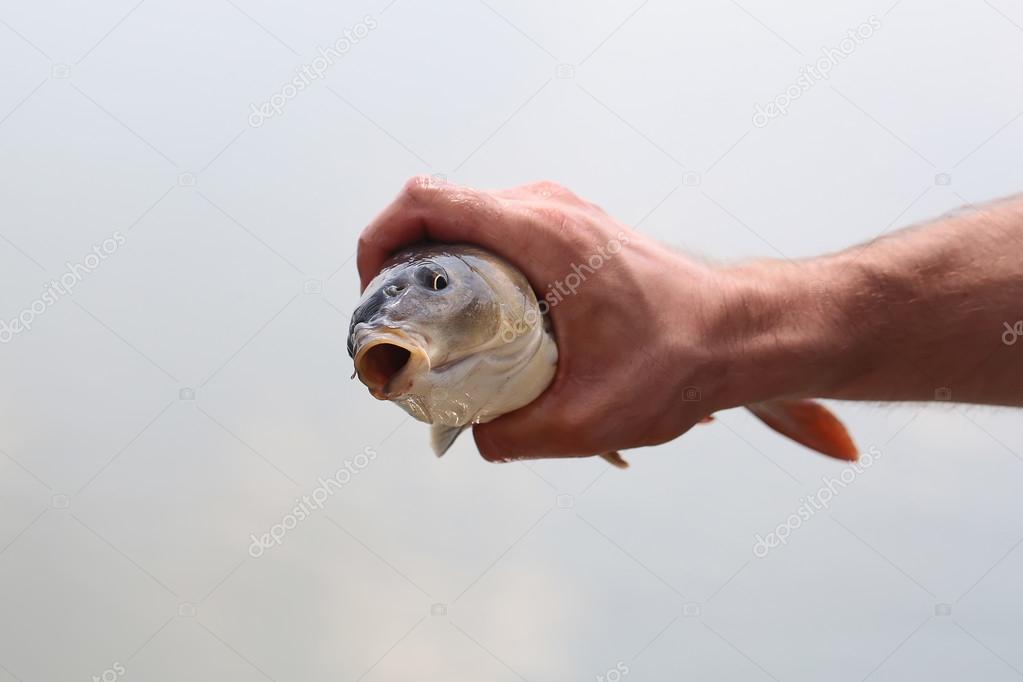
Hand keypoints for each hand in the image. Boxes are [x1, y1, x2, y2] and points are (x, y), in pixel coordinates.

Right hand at [357, 177, 735, 460]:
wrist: (740, 332)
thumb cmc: (680, 361)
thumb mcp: (589, 416)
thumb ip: (514, 433)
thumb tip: (471, 434)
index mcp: (542, 235)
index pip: (426, 202)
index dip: (378, 241)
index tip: (373, 295)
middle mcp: (546, 209)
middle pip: (436, 210)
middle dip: (399, 266)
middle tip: (397, 330)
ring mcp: (559, 214)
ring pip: (465, 221)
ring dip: (434, 267)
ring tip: (432, 332)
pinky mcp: (570, 229)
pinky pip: (496, 233)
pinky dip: (469, 267)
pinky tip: (478, 323)